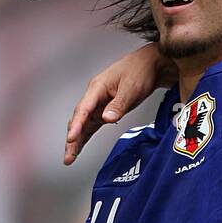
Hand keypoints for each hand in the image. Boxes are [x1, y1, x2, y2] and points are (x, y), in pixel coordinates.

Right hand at [64, 42, 174, 164]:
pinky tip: (80, 147)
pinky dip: (86, 135)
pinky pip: (92, 124)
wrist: (153, 64)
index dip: (76, 125)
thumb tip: (106, 118)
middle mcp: (95, 95)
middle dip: (72, 138)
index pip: (83, 109)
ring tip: (70, 157)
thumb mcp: (132, 88)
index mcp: (98, 87)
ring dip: (77, 140)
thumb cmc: (141, 71)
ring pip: (84, 123)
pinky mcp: (107, 108)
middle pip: (79, 119)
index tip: (71, 138)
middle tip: (68, 157)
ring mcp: (100, 102)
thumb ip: (119, 104)